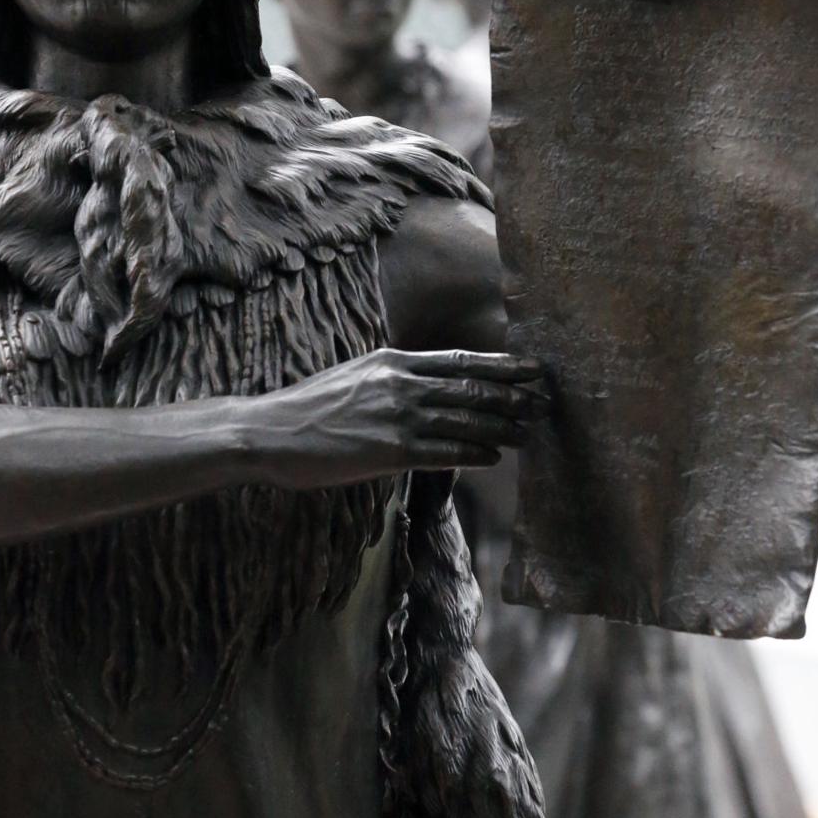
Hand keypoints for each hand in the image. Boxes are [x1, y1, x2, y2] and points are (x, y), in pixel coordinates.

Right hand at [250, 348, 547, 490]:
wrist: (270, 432)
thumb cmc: (311, 409)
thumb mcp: (357, 376)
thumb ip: (394, 378)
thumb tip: (428, 387)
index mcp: (393, 361)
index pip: (460, 361)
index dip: (502, 366)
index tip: (533, 368)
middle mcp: (401, 383)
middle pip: (472, 387)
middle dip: (514, 395)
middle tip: (546, 401)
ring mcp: (397, 416)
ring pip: (466, 419)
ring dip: (504, 426)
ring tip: (531, 432)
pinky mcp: (390, 451)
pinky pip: (445, 451)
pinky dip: (474, 452)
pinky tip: (494, 455)